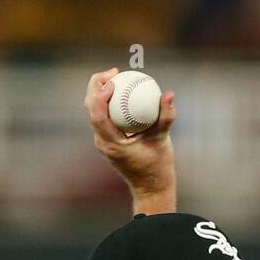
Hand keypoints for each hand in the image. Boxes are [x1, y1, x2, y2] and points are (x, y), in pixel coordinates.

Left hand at [84, 66, 176, 212]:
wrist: (151, 188)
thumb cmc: (158, 167)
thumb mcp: (163, 141)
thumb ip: (166, 117)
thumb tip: (169, 94)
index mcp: (111, 143)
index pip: (98, 115)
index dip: (100, 94)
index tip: (114, 80)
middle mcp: (103, 142)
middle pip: (90, 107)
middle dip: (97, 85)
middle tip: (114, 71)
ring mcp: (103, 141)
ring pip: (93, 110)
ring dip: (100, 91)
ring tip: (117, 76)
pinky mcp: (108, 140)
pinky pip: (104, 115)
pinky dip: (109, 101)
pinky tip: (123, 91)